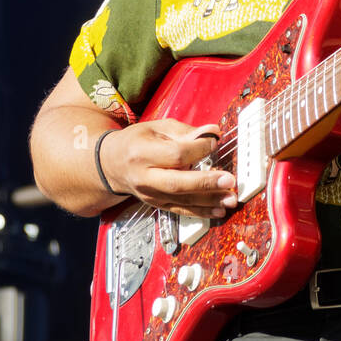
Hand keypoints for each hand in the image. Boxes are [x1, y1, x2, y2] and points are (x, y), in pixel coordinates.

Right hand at [101, 119, 236, 219]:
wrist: (110, 165)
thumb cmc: (136, 142)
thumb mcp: (156, 128)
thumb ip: (185, 131)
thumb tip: (212, 132)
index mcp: (142, 153)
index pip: (175, 154)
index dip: (199, 148)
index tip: (215, 142)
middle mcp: (144, 177)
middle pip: (177, 182)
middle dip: (205, 182)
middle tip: (229, 179)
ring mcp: (150, 194)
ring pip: (181, 200)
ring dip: (209, 201)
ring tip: (230, 198)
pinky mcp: (157, 205)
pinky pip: (181, 211)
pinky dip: (201, 212)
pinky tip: (219, 211)